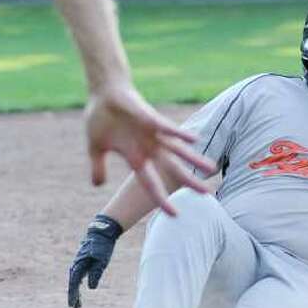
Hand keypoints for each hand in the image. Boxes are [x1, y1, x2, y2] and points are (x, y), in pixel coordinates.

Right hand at [67, 214, 122, 307]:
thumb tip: (91, 287)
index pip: (74, 283)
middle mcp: (76, 265)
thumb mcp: (102, 260)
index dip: (73, 295)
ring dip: (76, 293)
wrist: (101, 233)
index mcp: (79, 265)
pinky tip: (79, 294)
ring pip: (75, 282)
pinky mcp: (83, 264)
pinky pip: (78, 278)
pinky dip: (78, 286)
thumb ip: (96, 273)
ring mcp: (78, 265)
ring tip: (77, 305)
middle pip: (73, 284)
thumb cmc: (102, 246)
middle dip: (73, 296)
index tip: (72, 304)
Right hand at [84, 83, 216, 215]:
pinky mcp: (150, 118)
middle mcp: (149, 147)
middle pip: (173, 169)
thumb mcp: (95, 148)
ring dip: (193, 159)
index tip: (175, 215)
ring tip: (211, 169)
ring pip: (177, 150)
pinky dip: (179, 134)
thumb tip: (97, 184)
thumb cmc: (101, 118)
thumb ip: (98, 166)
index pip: (151, 183)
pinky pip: (167, 128)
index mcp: (136, 157)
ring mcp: (152, 133)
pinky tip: (194, 140)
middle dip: (189, 181)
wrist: (102, 92)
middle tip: (207, 194)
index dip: (162, 199)